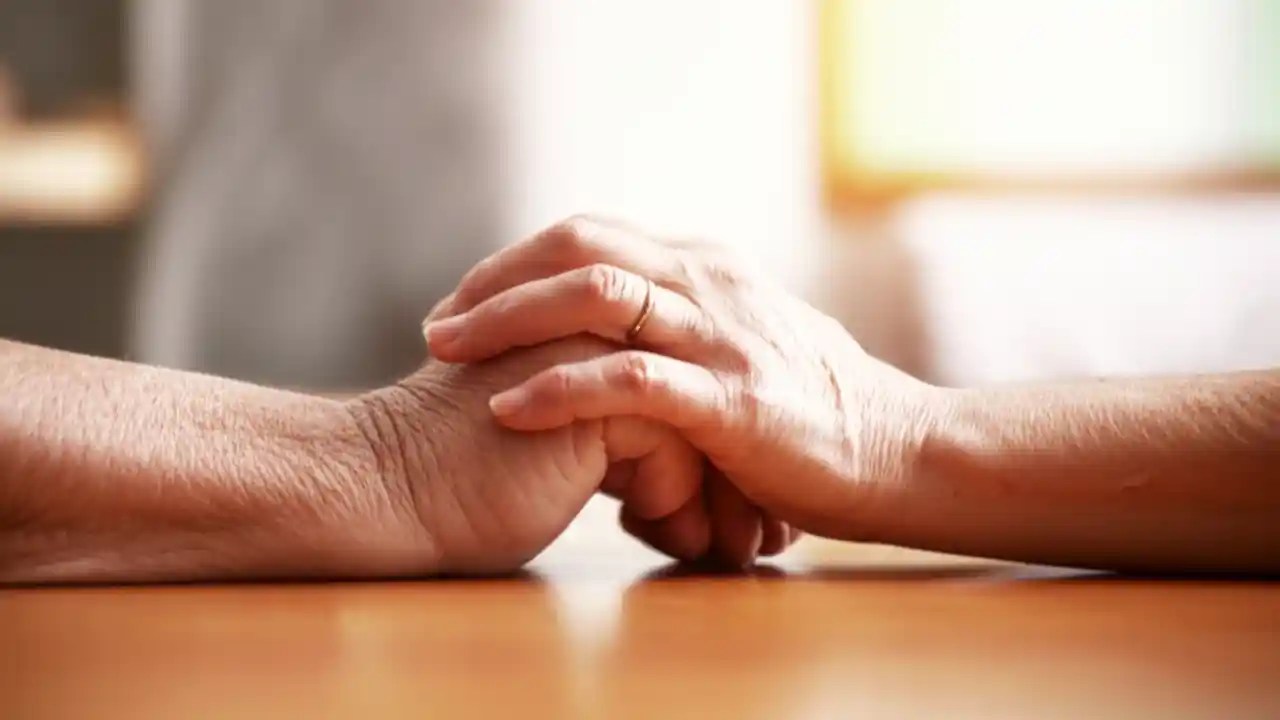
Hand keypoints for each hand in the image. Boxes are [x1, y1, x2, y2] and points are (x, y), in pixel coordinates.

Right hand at [347, 336, 716, 573]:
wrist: (393, 489)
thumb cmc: (464, 481)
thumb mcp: (551, 441)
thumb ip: (600, 425)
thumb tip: (665, 470)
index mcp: (594, 332)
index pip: (689, 384)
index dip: (719, 450)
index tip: (738, 508)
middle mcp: (603, 329)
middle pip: (708, 400)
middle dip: (740, 475)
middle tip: (760, 536)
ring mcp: (602, 351)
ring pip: (704, 426)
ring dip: (726, 496)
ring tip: (738, 550)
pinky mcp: (600, 391)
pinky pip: (676, 450)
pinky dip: (684, 506)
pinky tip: (681, 544)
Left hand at [422, 216, 943, 542]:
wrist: (898, 451)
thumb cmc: (815, 407)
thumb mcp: (745, 339)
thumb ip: (686, 322)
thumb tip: (619, 332)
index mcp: (707, 265)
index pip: (592, 235)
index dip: (517, 264)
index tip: (465, 304)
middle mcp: (709, 282)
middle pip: (579, 246)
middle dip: (497, 281)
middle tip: (441, 326)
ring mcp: (720, 336)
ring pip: (594, 296)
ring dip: (508, 320)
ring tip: (450, 354)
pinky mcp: (729, 399)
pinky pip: (627, 380)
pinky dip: (556, 390)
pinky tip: (506, 411)